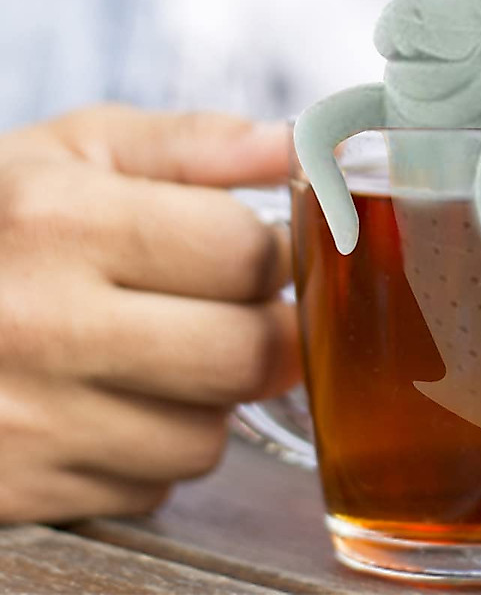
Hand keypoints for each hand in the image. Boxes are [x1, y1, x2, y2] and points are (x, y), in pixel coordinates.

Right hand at [0, 105, 299, 522]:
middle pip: (243, 355)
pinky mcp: (14, 489)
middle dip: (270, 330)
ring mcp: (21, 420)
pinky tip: (116, 398)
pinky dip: (155, 449)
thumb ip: (197, 144)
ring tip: (169, 348)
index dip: (280, 252)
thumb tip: (299, 147)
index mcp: (62, 221)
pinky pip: (149, 488)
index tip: (273, 249)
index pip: (246, 254)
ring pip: (205, 437)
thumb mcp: (78, 149)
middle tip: (247, 306)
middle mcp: (38, 324)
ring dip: (212, 397)